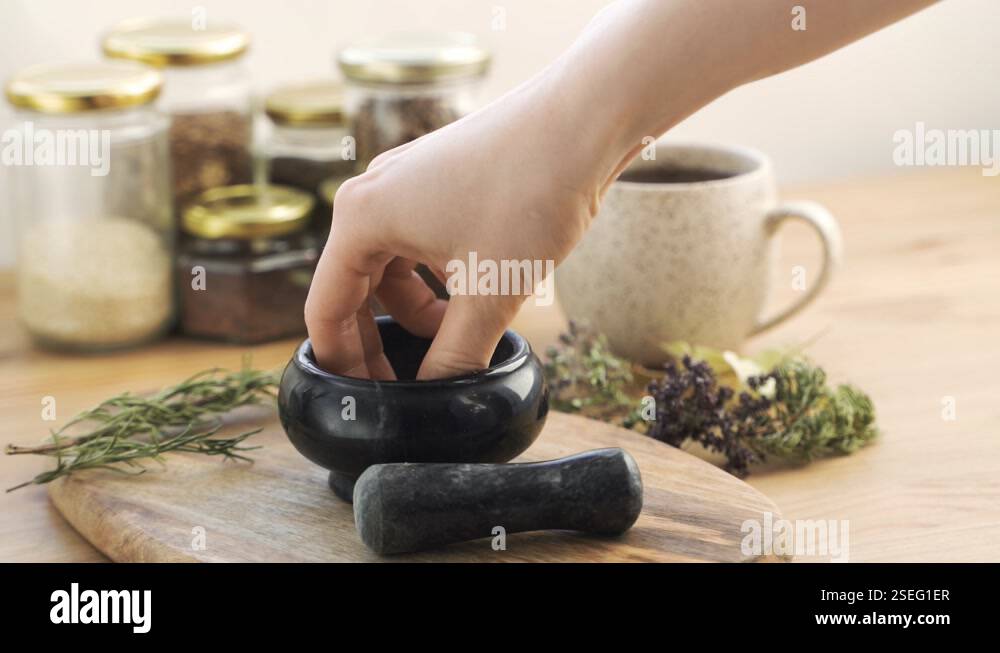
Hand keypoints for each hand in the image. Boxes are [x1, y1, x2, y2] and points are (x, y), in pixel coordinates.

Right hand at [304, 75, 623, 379]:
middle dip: (379, 343)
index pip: (326, 309)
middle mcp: (374, 194)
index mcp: (362, 217)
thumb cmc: (529, 193)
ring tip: (457, 342)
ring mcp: (409, 183)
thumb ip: (455, 356)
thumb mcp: (489, 292)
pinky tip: (474, 300)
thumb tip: (438, 398)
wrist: (585, 119)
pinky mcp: (442, 181)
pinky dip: (439, 281)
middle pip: (355, 289)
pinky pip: (421, 245)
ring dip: (418, 313)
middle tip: (404, 388)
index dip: (341, 365)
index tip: (365, 404)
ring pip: (393, 270)